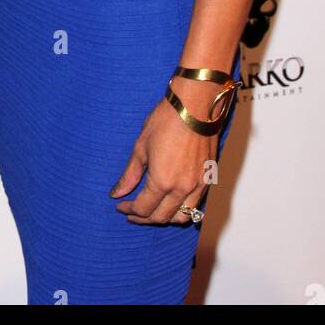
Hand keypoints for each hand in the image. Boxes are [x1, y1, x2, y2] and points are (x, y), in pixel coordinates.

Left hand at [109, 88, 220, 224]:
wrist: (195, 106)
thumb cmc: (166, 121)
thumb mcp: (141, 146)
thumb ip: (130, 174)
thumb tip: (117, 193)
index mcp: (162, 181)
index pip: (144, 208)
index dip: (130, 210)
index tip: (121, 206)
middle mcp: (182, 189)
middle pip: (162, 217)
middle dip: (144, 218)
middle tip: (133, 211)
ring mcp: (198, 186)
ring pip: (182, 217)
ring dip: (165, 218)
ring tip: (152, 210)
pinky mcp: (208, 180)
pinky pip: (195, 205)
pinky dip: (182, 209)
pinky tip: (171, 200)